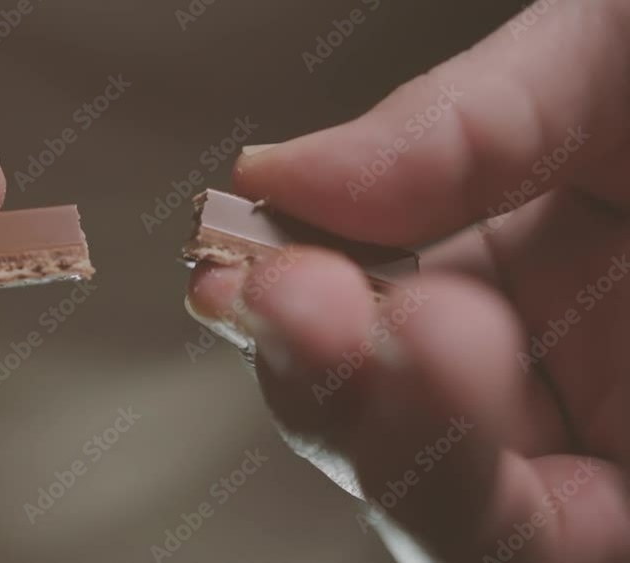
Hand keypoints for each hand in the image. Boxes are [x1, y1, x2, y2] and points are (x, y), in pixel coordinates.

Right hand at [188, 1, 629, 559]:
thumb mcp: (610, 60)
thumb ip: (448, 126)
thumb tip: (275, 174)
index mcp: (504, 261)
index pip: (347, 300)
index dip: (280, 289)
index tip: (241, 256)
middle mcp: (537, 374)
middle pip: (373, 423)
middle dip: (322, 369)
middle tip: (286, 299)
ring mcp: (594, 468)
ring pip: (437, 504)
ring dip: (388, 436)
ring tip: (364, 336)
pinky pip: (526, 541)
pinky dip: (468, 493)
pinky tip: (454, 393)